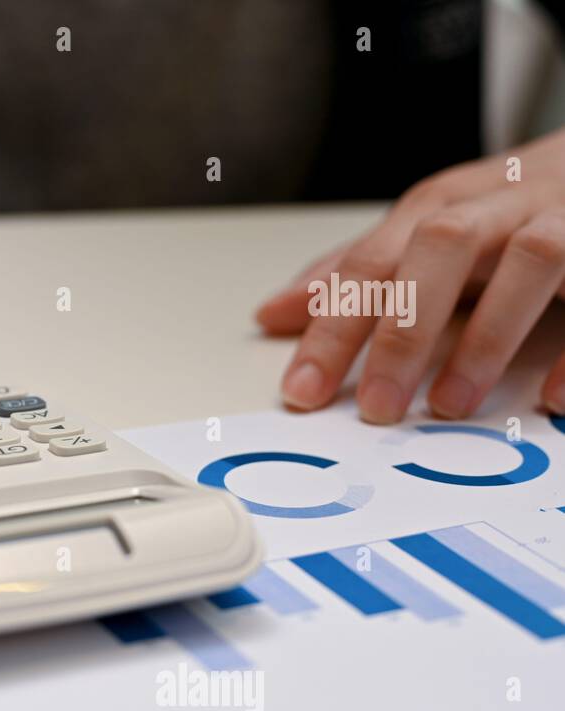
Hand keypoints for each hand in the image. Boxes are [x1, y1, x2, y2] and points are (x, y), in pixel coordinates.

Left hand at [256, 128, 564, 422]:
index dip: (332, 328)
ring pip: (530, 260)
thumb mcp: (424, 235)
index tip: (301, 392)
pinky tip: (553, 398)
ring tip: (450, 405)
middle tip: (376, 407)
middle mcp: (500, 206)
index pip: (371, 263)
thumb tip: (272, 313)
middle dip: (404, 329)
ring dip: (488, 336)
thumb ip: (356, 275)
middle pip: (440, 248)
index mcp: (441, 209)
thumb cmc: (506, 210)